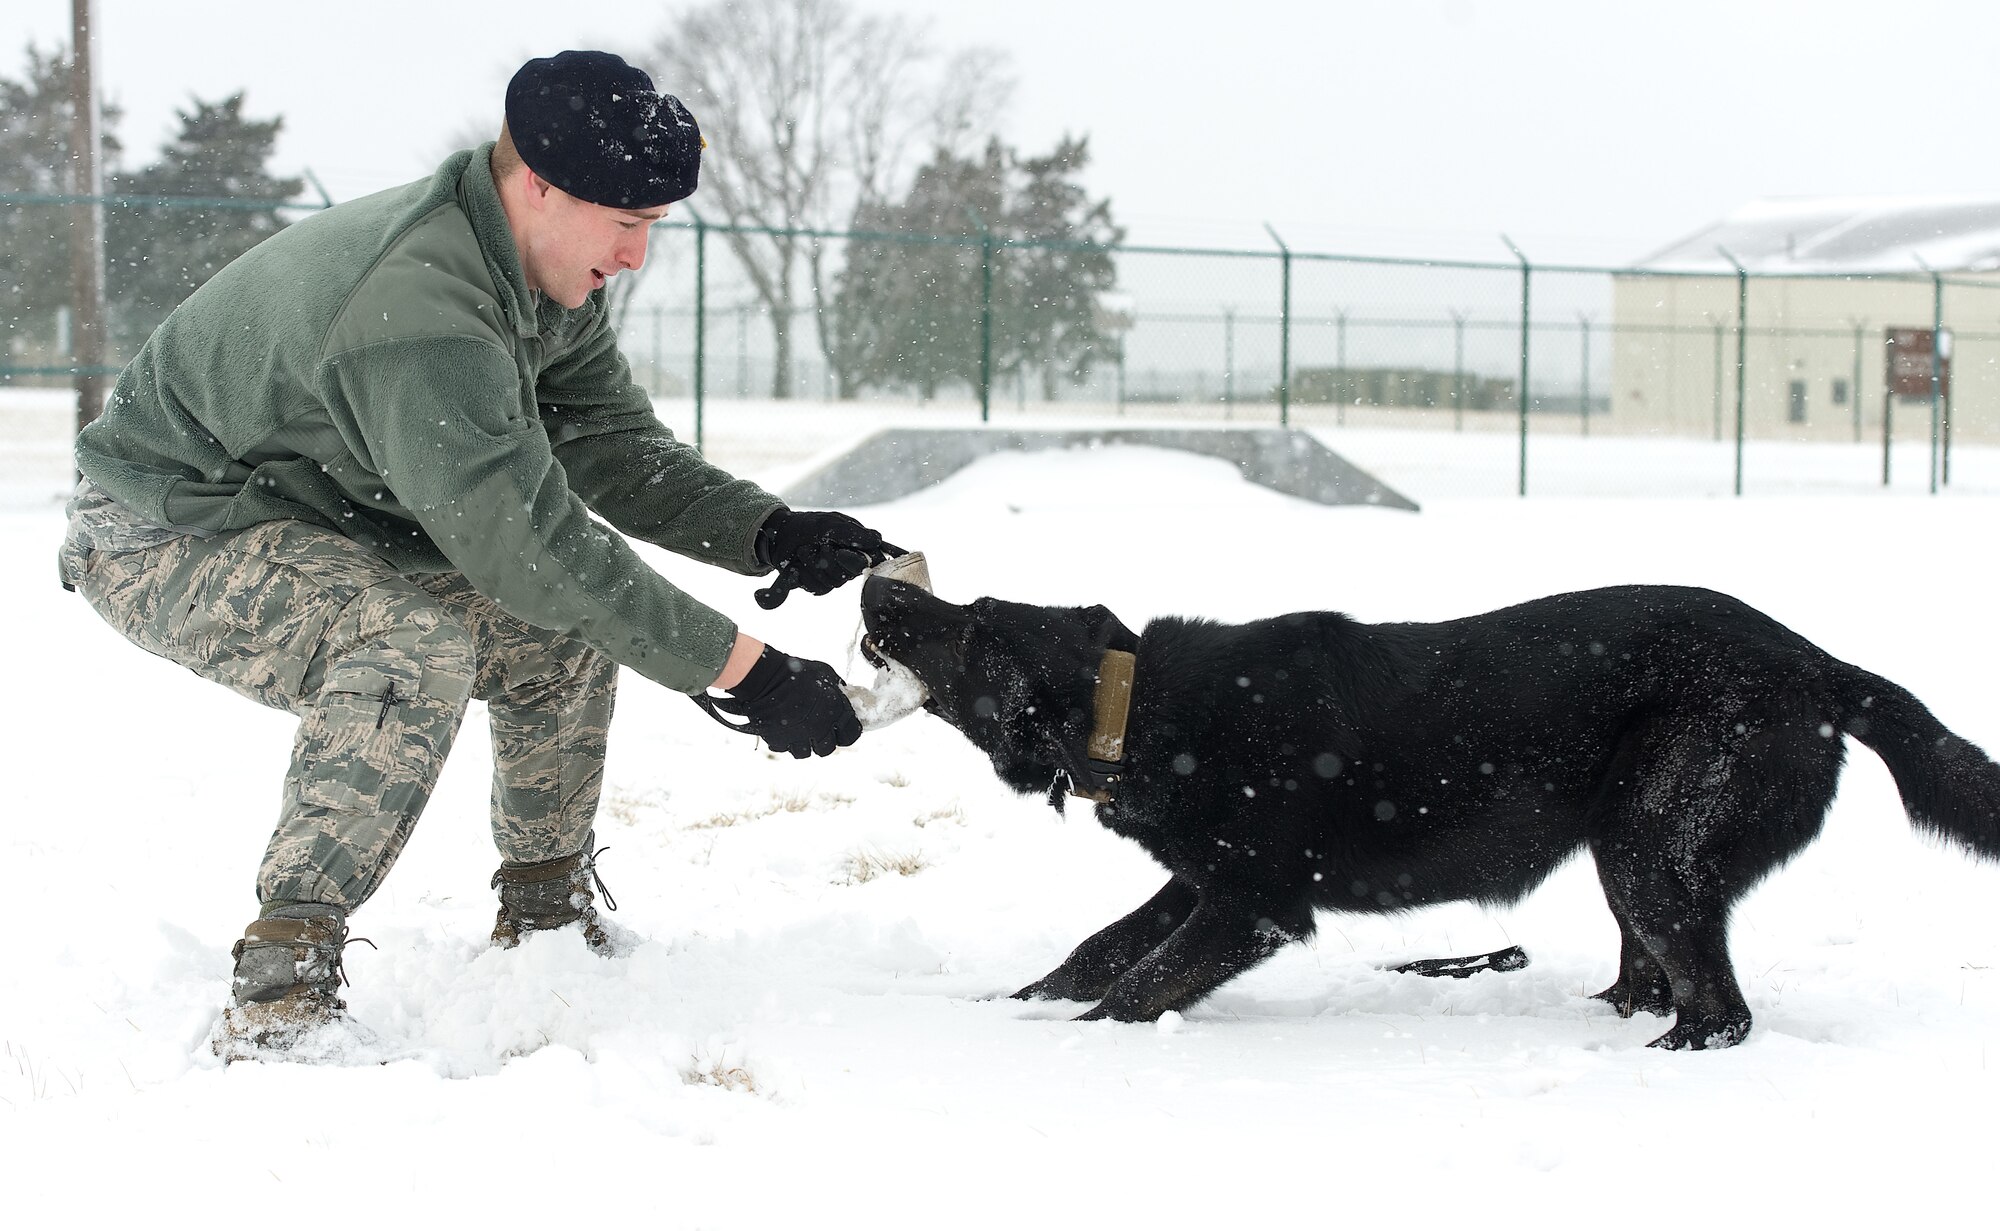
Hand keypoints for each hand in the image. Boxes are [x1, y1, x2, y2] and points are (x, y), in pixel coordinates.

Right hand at [705, 646, 862, 757]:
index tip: (842, 729)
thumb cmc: (796, 671)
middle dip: (825, 741)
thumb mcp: (825, 673)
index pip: (851, 734)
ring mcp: (798, 737)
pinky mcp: (779, 740)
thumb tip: (843, 692)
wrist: (767, 678)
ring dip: (803, 744)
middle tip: (818, 731)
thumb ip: (837, 687)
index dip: (847, 732)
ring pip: (805, 752)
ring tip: (798, 732)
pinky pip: (783, 748)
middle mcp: (819, 728)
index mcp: (835, 712)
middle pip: (828, 748)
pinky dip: (784, 742)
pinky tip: (783, 730)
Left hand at [754, 508, 895, 608]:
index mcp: (856, 548)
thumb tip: (878, 540)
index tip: (840, 552)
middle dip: (828, 559)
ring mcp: (833, 577)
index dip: (855, 561)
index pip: (868, 562)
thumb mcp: (830, 524)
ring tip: (804, 550)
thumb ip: (854, 533)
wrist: (780, 534)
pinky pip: (815, 587)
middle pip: (848, 575)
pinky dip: (803, 574)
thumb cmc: (809, 526)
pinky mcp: (817, 586)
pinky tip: (797, 565)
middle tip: (819, 545)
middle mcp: (848, 565)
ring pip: (830, 581)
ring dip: (812, 563)